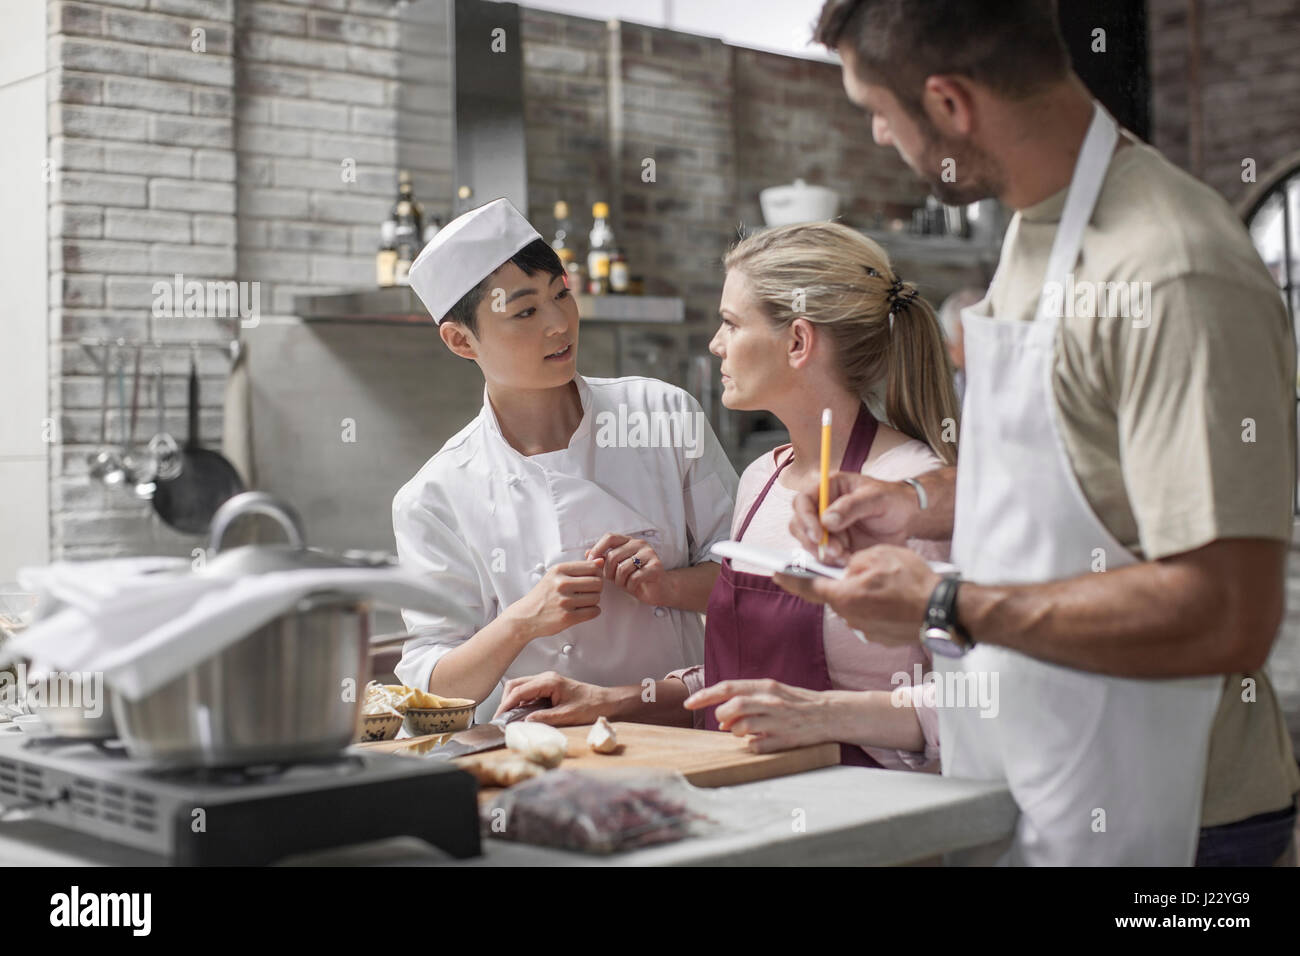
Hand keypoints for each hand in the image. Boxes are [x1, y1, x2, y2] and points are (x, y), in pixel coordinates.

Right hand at [495, 671, 622, 725]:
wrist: (606, 702)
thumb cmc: (592, 705)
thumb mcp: (568, 715)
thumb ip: (545, 718)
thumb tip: (525, 721)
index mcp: (549, 681)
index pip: (519, 691)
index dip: (505, 705)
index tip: (498, 718)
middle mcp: (546, 678)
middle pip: (515, 685)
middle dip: (505, 701)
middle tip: (500, 719)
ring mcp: (546, 682)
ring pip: (520, 688)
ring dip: (512, 702)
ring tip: (507, 718)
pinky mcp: (548, 688)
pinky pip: (528, 693)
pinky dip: (520, 702)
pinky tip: (519, 715)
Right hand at [507, 558, 603, 640]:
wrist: (525, 616)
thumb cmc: (542, 595)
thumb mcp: (556, 576)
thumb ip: (579, 567)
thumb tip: (601, 561)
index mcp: (559, 570)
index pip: (592, 567)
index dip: (596, 574)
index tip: (591, 579)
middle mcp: (562, 584)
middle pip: (597, 582)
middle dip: (597, 588)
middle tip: (588, 592)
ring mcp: (565, 601)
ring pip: (597, 598)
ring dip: (593, 601)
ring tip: (583, 602)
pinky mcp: (567, 617)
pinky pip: (594, 611)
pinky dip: (593, 611)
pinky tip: (583, 610)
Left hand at [586, 533, 670, 605]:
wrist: (659, 590)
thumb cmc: (636, 578)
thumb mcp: (617, 569)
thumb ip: (604, 560)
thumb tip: (587, 553)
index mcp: (629, 541)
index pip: (610, 537)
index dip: (598, 549)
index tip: (592, 563)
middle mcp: (640, 544)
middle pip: (613, 556)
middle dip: (608, 572)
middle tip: (613, 580)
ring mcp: (649, 554)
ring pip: (623, 568)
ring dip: (620, 582)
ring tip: (625, 584)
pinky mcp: (656, 567)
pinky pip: (634, 578)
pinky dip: (630, 586)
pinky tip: (634, 587)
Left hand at [683, 679, 834, 752]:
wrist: (831, 714)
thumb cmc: (797, 703)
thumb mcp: (772, 693)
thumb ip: (747, 701)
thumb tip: (722, 720)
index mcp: (765, 686)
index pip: (728, 688)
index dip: (705, 696)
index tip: (688, 704)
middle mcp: (770, 702)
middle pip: (733, 706)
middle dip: (721, 716)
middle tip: (725, 723)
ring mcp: (778, 722)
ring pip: (742, 728)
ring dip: (735, 732)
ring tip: (744, 731)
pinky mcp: (785, 740)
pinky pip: (756, 746)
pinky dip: (750, 746)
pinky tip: (759, 741)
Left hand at [773, 545, 938, 646]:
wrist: (943, 611)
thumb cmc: (913, 581)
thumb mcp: (878, 555)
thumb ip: (852, 562)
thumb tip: (846, 570)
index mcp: (844, 596)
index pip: (808, 587)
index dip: (790, 578)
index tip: (776, 573)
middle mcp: (851, 617)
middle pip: (835, 595)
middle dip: (842, 582)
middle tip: (861, 569)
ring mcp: (866, 630)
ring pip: (855, 605)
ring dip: (863, 594)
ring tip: (887, 583)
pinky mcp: (881, 637)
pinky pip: (871, 616)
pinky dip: (877, 606)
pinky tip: (895, 598)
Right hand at [788, 472, 917, 563]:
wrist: (908, 518)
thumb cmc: (893, 500)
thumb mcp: (876, 498)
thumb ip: (851, 506)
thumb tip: (826, 520)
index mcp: (829, 488)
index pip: (803, 501)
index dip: (806, 518)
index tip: (819, 535)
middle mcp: (822, 508)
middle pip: (799, 524)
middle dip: (812, 541)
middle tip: (835, 551)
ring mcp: (826, 528)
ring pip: (808, 543)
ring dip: (822, 553)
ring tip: (845, 556)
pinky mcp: (834, 545)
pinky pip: (823, 556)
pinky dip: (831, 562)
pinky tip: (849, 560)